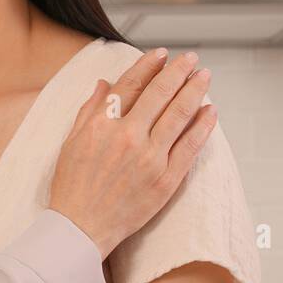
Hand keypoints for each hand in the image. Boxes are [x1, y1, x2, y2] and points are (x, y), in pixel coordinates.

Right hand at [49, 48, 215, 258]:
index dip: (148, 66)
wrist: (80, 228)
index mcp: (101, 125)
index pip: (130, 84)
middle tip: (191, 59)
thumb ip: (89, 110)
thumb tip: (103, 83)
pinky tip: (211, 111)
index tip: (162, 54)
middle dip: (178, 72)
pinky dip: (203, 126)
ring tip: (204, 77)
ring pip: (179, 114)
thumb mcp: (71, 142)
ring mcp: (149, 158)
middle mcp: (127, 136)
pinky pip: (190, 147)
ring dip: (195, 91)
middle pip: (159, 94)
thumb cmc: (72, 187)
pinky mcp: (165, 180)